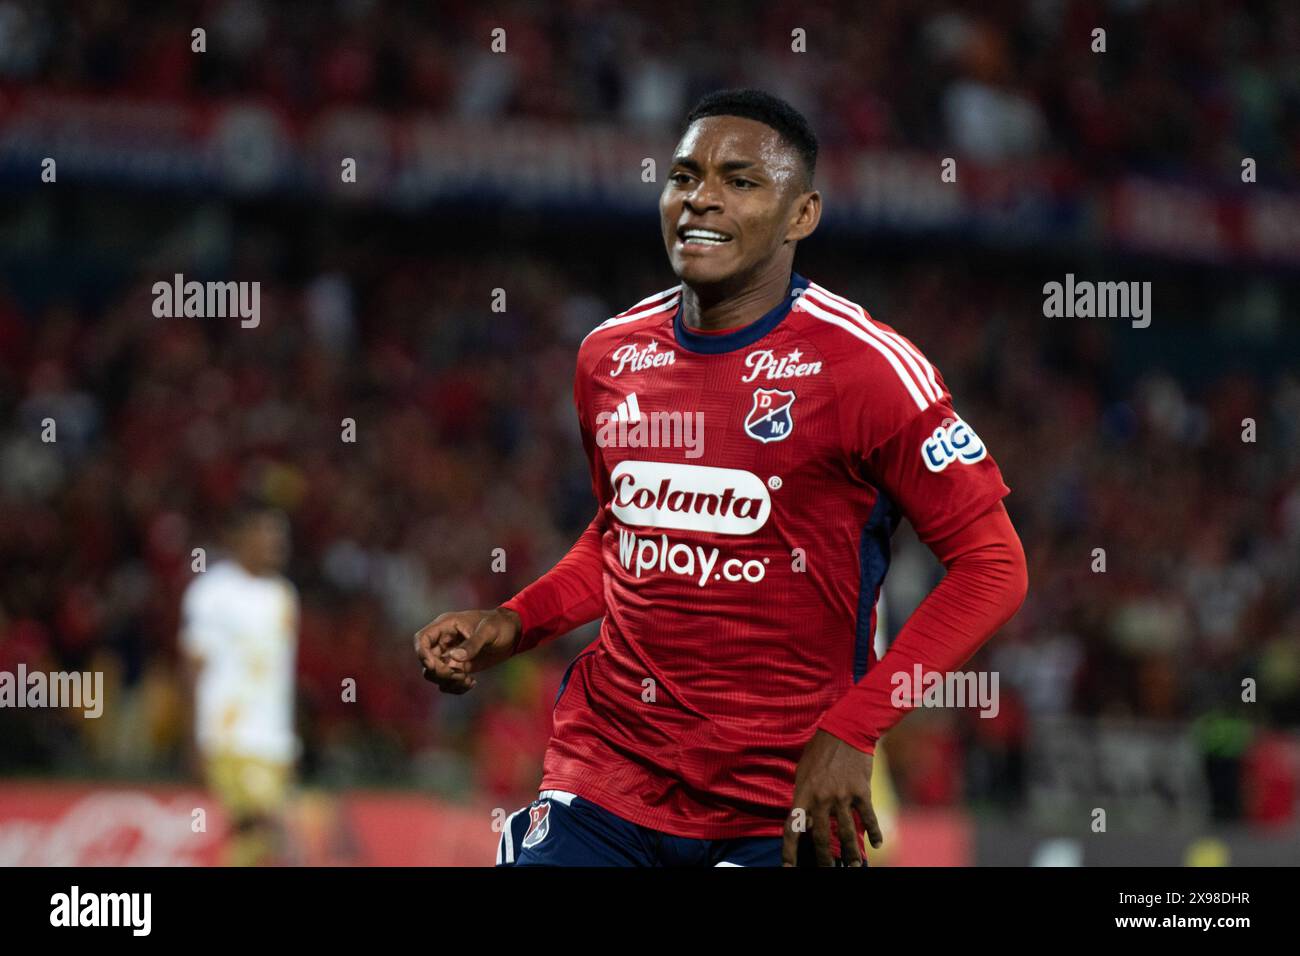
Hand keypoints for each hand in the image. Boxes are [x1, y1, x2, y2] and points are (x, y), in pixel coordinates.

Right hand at [413, 607, 521, 693]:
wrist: (513, 632)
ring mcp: (450, 655)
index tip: (434, 666)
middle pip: (426, 660)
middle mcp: (444, 641)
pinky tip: (472, 683)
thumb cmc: (500, 625)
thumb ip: (472, 644)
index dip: (422, 653)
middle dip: (439, 671)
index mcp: (446, 626)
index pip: (422, 639)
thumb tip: (454, 658)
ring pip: (435, 674)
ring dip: (448, 681)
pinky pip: (448, 681)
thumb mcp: (488, 631)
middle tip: (458, 673)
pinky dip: (456, 686)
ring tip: (468, 679)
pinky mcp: (459, 667)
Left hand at [782, 729, 882, 866]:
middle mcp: (821, 798)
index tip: (788, 868)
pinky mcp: (861, 792)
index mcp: (803, 793)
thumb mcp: (803, 772)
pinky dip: (874, 833)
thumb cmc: (820, 751)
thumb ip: (804, 797)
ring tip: (852, 866)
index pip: (793, 828)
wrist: (844, 730)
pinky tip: (877, 845)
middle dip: (824, 859)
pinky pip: (868, 818)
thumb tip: (807, 823)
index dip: (789, 851)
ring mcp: (842, 796)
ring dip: (851, 853)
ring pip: (847, 834)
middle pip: (822, 838)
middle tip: (827, 869)